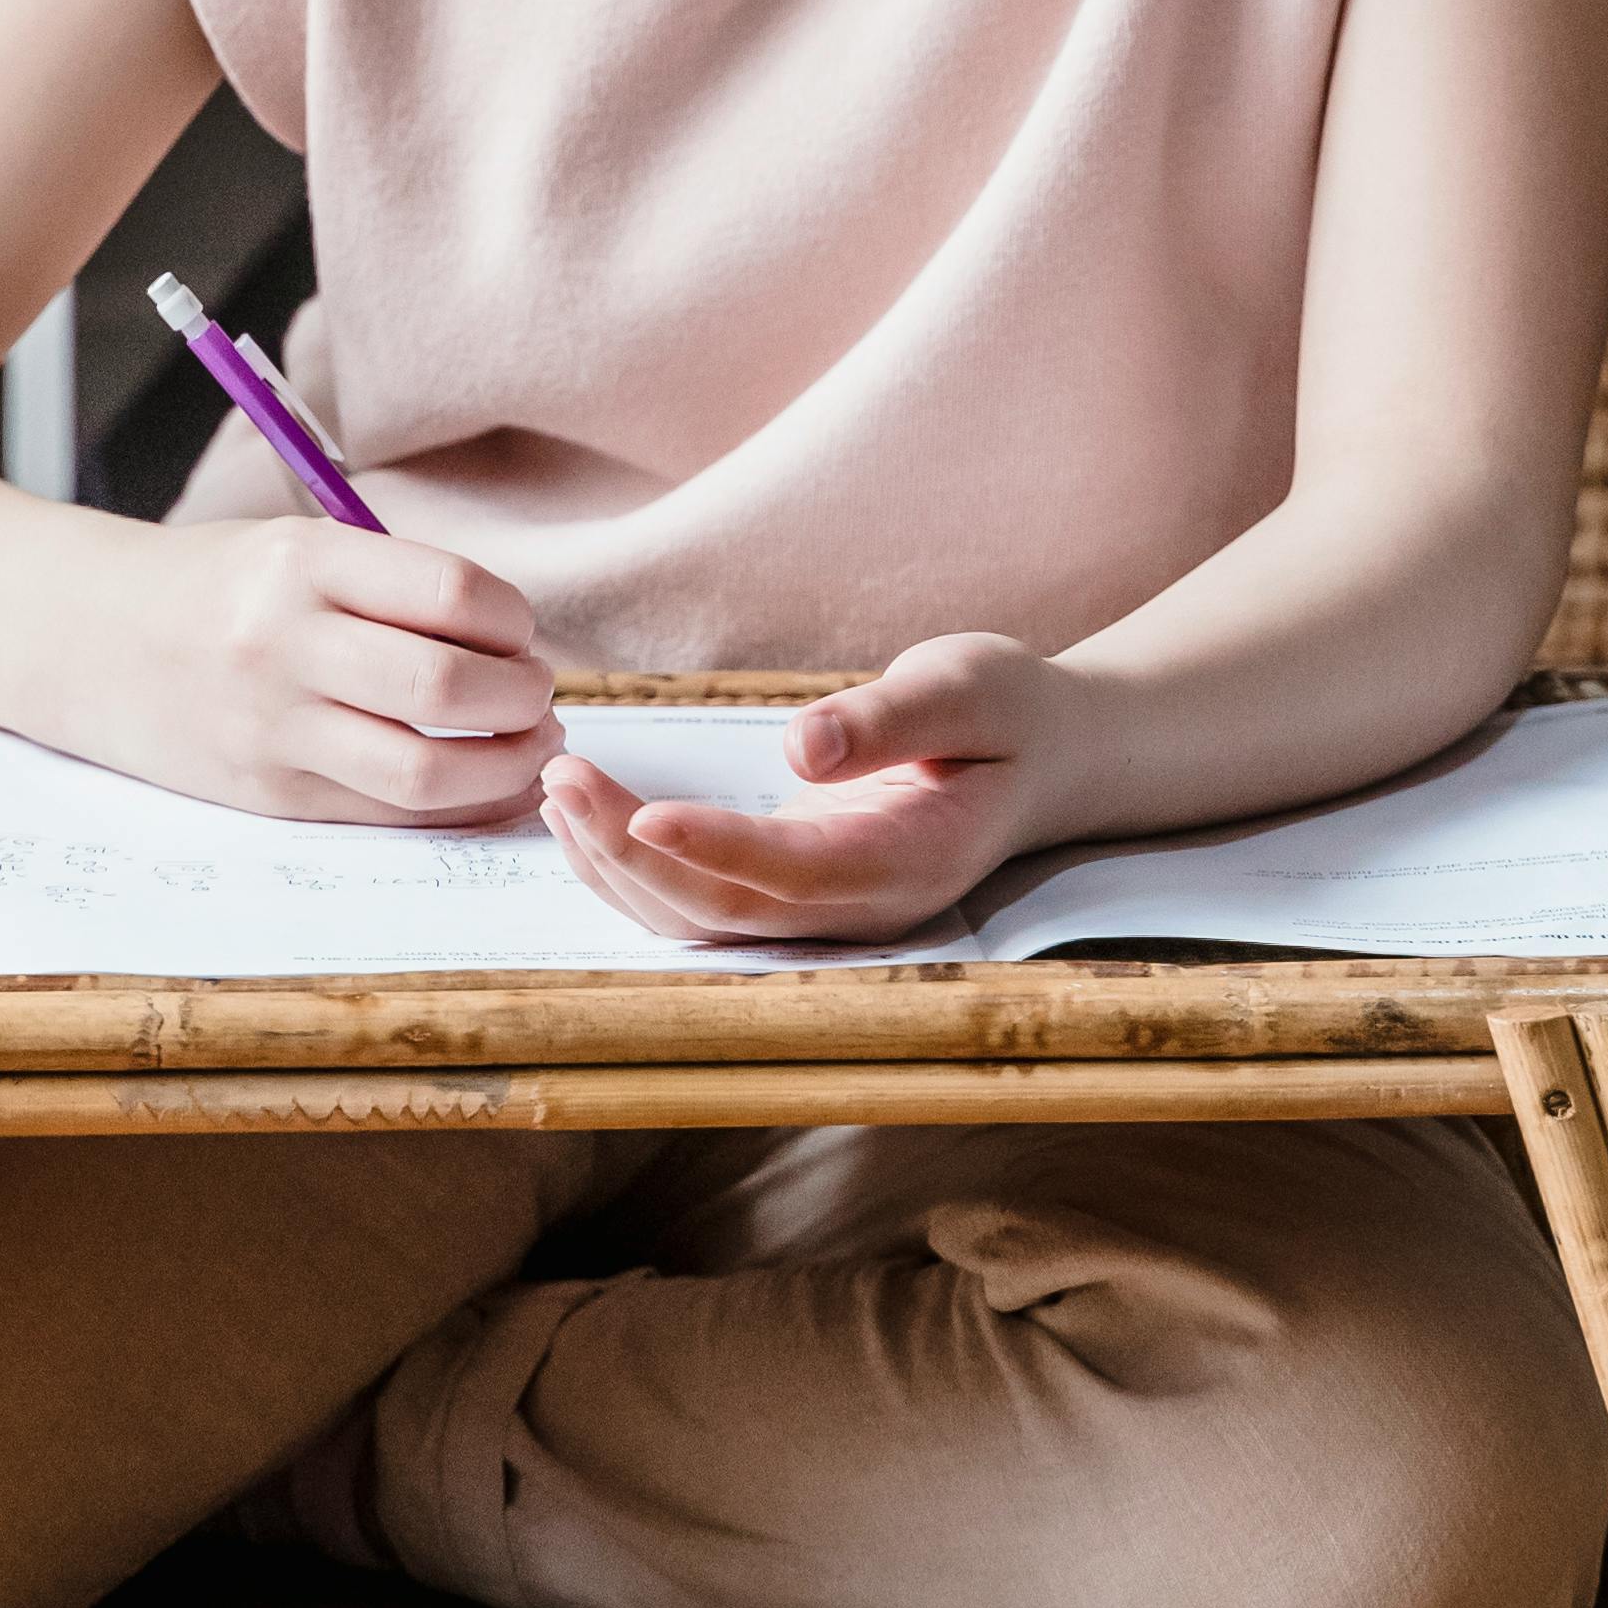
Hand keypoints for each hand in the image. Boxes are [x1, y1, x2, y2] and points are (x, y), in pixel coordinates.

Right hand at [60, 514, 558, 828]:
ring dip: (505, 766)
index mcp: (301, 563)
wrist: (89, 641)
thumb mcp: (295, 548)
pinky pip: (387, 814)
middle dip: (523, 697)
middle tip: (539, 695)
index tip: (520, 632)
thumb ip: (393, 586)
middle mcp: (283, 645)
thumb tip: (516, 641)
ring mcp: (272, 729)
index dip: (513, 621)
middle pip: (445, 685)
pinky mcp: (267, 795)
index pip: (452, 593)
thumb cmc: (216, 588)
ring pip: (424, 770)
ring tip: (527, 746)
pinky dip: (457, 808)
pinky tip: (485, 787)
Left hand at [540, 632, 1091, 948]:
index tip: (638, 812)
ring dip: (617, 866)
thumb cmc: (1010, 712)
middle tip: (562, 777)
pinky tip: (586, 818)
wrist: (1049, 756)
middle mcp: (860, 908)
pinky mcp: (793, 893)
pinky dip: (634, 869)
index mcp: (909, 861)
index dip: (712, 851)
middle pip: (727, 911)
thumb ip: (888, 721)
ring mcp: (825, 911)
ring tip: (558, 789)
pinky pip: (701, 904)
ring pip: (701, 920)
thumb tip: (800, 750)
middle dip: (630, 854)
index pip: (792, 874)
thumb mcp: (968, 688)